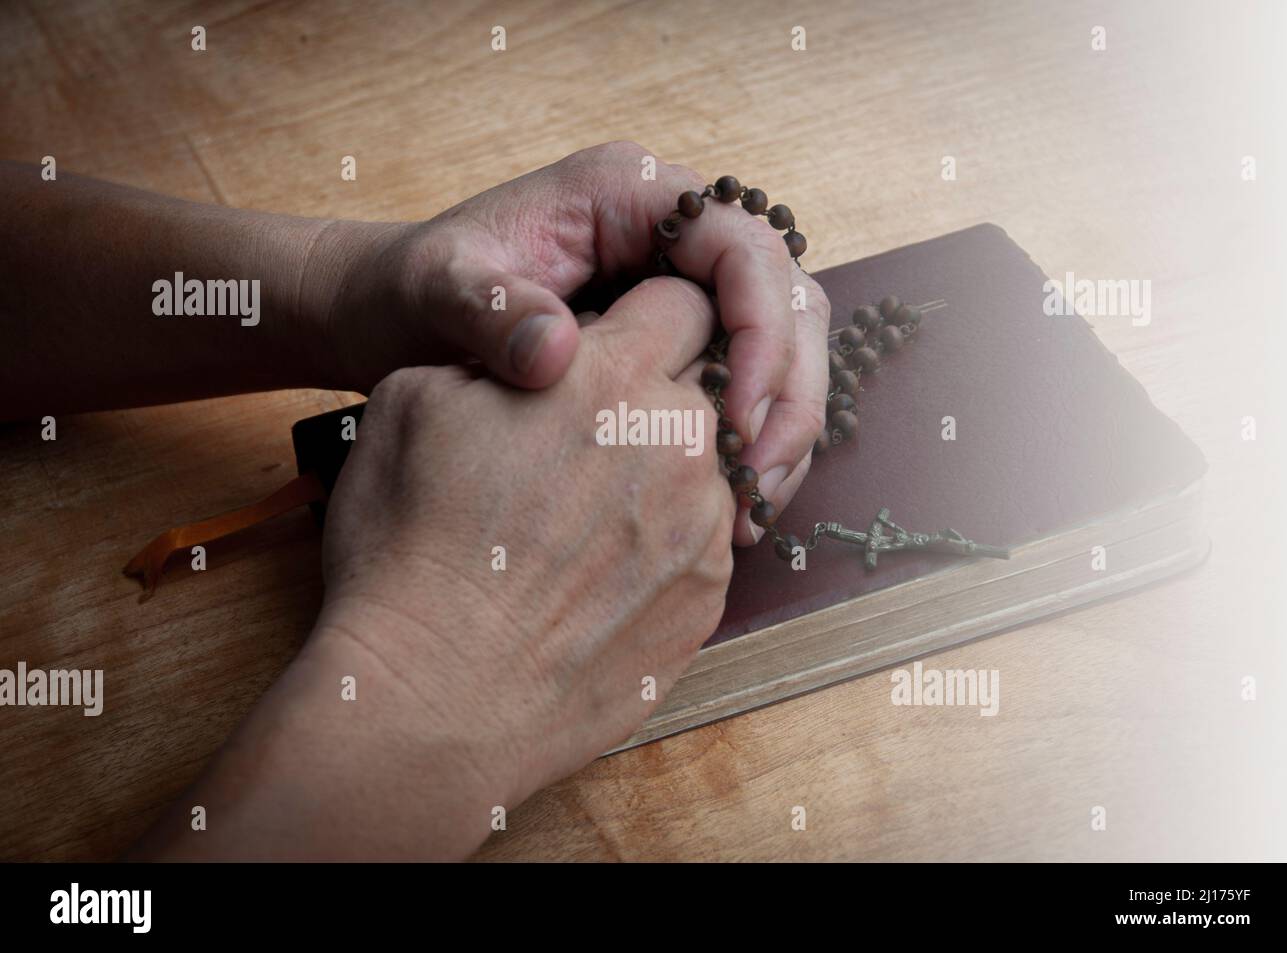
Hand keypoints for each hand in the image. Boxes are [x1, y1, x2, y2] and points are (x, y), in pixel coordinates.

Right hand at [140, 276, 733, 858]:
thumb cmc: (410, 548)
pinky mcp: (709, 603)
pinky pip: (703, 548)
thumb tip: (537, 355)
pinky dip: (664, 550)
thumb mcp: (413, 401)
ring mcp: (706, 530)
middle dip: (659, 397)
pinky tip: (599, 579)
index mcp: (613, 376)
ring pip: (708, 472)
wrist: (434, 696)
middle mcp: (681, 445)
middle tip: (588, 440)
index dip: (652, 316)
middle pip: (703, 388)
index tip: (620, 344)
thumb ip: (499, 352)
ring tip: (584, 523)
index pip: (685, 303)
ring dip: (663, 477)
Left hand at [314, 141, 830, 544]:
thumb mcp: (438, 288)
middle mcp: (674, 231)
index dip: (759, 331)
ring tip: (755, 502)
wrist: (397, 311)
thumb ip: (490, 310)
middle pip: (787, 297)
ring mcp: (684, 283)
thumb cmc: (415, 286)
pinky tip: (737, 500)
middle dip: (790, 387)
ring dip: (785, 422)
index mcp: (631, 194)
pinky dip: (755, 439)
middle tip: (760, 473)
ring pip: (783, 344)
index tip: (737, 416)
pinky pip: (748, 381)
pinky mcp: (681, 335)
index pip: (743, 247)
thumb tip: (557, 353)